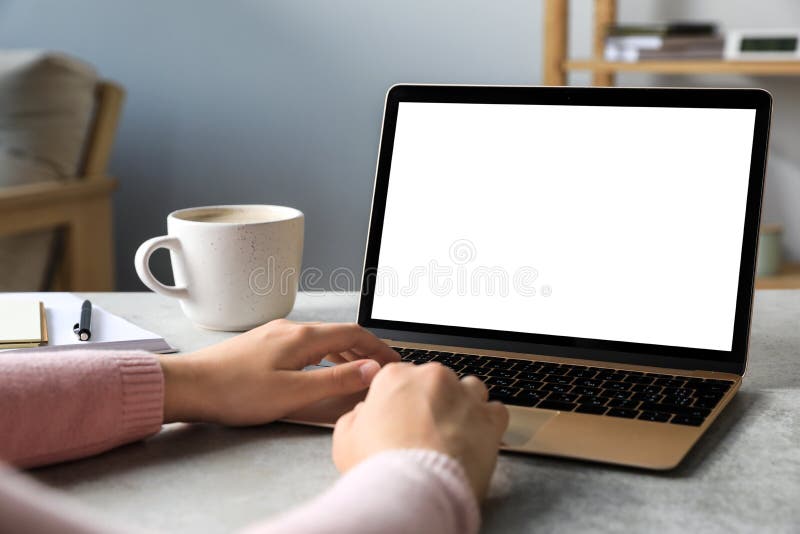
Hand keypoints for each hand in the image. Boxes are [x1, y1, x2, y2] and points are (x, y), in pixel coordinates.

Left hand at [158, 319, 399, 425]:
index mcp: (301, 338)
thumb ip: (335, 381)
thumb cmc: (235, 392)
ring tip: (358, 369)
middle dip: (365, 349)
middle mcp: (290, 329)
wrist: (188, 386)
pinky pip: (304, 344)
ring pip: (321, 338)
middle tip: (381, 368)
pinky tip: (320, 368)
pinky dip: (324, 353)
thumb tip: (371, 370)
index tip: (394, 362)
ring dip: (345, 351)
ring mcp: (275, 334)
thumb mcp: (292, 394)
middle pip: (340, 333)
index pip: (354, 334)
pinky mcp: (262, 344)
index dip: (378, 348)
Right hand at [332, 362, 508, 499]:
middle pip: (436, 381)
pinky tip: (477, 440)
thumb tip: (364, 414)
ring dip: (464, 406)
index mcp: (395, 377)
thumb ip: (356, 417)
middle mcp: (431, 377)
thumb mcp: (345, 439)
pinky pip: (496, 410)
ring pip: (469, 389)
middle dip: (434, 402)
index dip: (402, 401)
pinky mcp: (490, 417)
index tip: (403, 419)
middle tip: (427, 432)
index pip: (402, 378)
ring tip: (454, 434)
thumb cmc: (379, 467)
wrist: (414, 491)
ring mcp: (463, 394)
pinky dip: (489, 423)